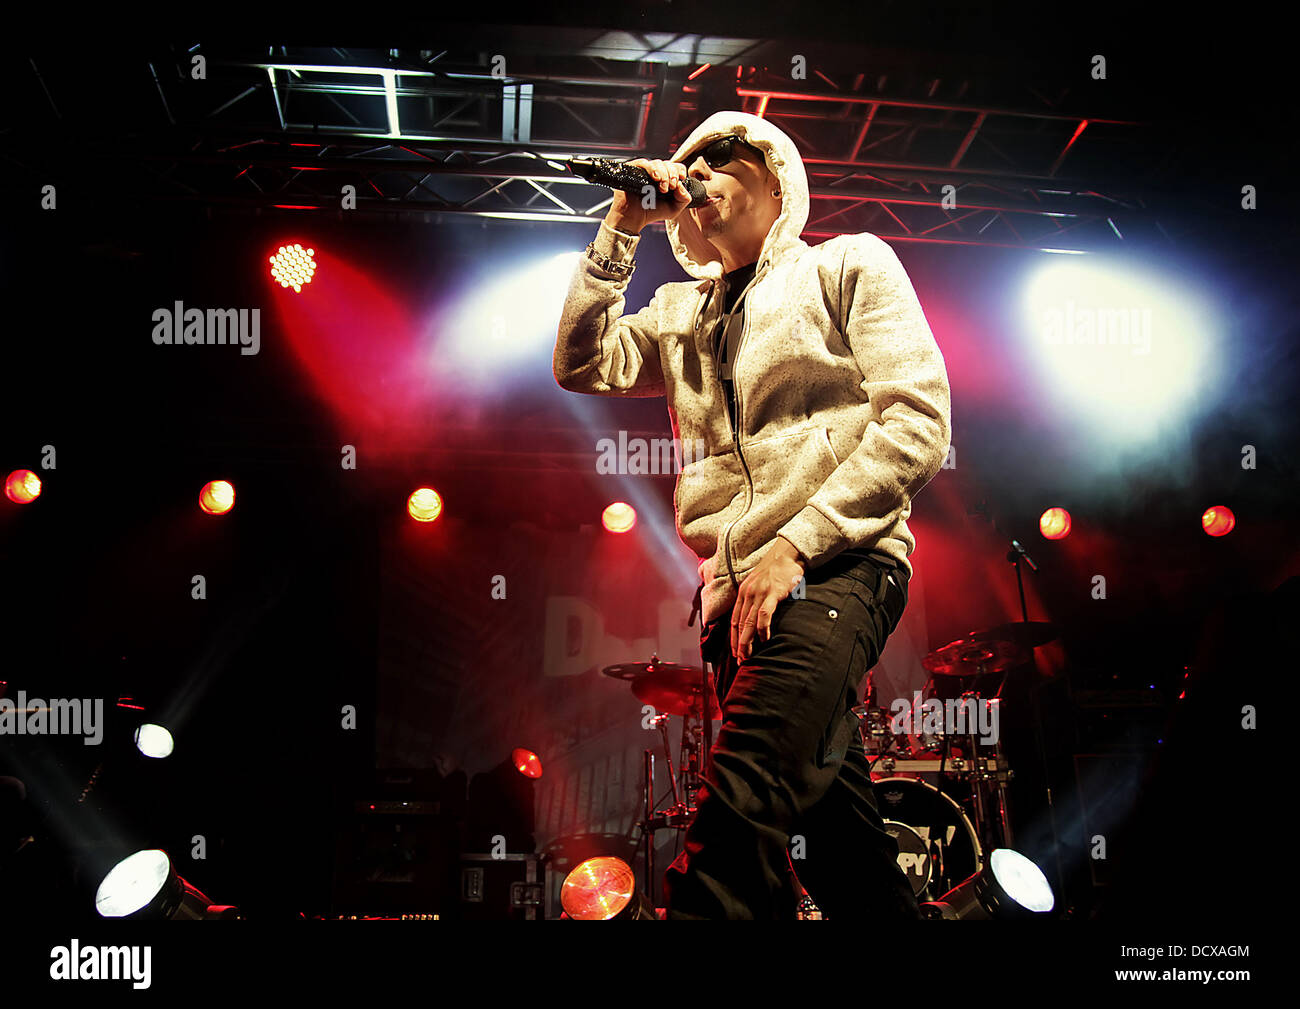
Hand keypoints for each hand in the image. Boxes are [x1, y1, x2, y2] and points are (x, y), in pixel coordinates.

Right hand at [606, 158, 692, 231]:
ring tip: (663, 188)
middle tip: (671, 187)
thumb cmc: (651, 212)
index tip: (681, 179)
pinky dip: (652, 169)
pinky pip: (643, 163)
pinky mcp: (633, 170)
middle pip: (668, 163)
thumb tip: (682, 185)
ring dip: (664, 174)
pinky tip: (655, 178)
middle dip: (672, 174)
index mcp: (666, 179)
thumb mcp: (674, 209)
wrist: (634, 218)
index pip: (676, 167)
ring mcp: (644, 171)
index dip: (679, 170)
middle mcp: (656, 173)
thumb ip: (684, 199)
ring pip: (657, 163)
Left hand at [732, 537, 805, 661]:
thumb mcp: (759, 584)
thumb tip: (753, 618)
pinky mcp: (772, 593)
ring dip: (747, 641)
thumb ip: (754, 599)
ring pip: (748, 622)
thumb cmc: (776, 571)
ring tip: (748, 655)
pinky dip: (762, 628)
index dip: (733, 638)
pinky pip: (764, 614)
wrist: (787, 554)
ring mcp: (759, 593)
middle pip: (739, 623)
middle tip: (740, 661)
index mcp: (743, 593)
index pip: (734, 619)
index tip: (734, 652)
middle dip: (738, 644)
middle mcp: (747, 593)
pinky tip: (764, 639)